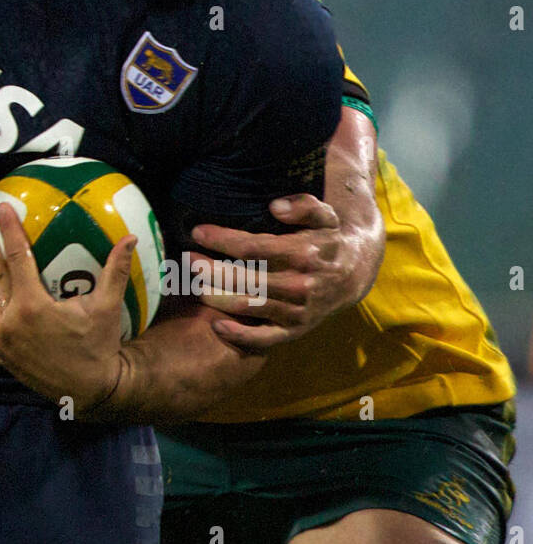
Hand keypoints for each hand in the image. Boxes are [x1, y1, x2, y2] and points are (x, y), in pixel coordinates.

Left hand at [0, 201, 132, 416]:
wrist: (90, 390)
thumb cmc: (99, 346)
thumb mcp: (107, 307)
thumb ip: (115, 271)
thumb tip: (130, 238)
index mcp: (32, 305)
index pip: (17, 258)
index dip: (9, 231)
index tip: (2, 209)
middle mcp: (10, 321)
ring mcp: (1, 340)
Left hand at [189, 193, 371, 350]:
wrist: (355, 274)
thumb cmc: (328, 238)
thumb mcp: (324, 214)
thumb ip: (303, 205)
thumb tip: (275, 207)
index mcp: (303, 253)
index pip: (252, 247)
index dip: (221, 240)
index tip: (197, 232)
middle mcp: (299, 285)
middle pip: (244, 279)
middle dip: (210, 270)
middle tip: (187, 260)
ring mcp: (297, 311)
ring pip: (248, 307)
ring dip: (217, 297)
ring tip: (193, 284)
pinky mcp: (295, 331)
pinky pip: (264, 339)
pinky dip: (239, 336)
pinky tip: (216, 325)